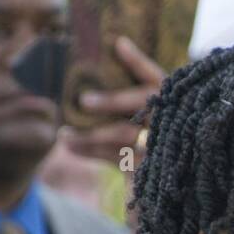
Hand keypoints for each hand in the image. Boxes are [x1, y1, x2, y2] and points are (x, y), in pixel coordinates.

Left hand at [60, 35, 165, 163]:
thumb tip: (102, 59)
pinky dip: (90, 151)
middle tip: (83, 101)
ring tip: (64, 134)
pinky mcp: (150, 168)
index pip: (154, 77)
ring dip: (90, 133)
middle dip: (111, 101)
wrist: (168, 188)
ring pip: (122, 133)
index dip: (137, 62)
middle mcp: (169, 120)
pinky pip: (115, 157)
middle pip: (140, 103)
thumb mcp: (144, 117)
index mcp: (170, 101)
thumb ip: (129, 97)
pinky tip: (70, 146)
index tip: (119, 44)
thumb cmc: (146, 140)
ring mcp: (161, 146)